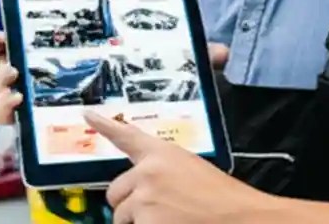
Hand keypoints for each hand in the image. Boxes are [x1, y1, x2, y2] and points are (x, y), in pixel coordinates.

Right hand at [0, 37, 230, 127]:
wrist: (140, 162)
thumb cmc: (143, 101)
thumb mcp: (163, 77)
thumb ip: (187, 62)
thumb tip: (217, 51)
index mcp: (72, 53)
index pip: (38, 33)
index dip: (17, 26)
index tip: (11, 23)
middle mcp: (47, 75)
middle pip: (8, 56)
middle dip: (1, 53)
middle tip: (12, 57)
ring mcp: (37, 102)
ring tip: (16, 86)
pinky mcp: (34, 130)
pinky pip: (5, 118)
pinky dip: (2, 108)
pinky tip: (17, 106)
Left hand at [86, 111, 275, 223]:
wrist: (241, 217)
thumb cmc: (222, 197)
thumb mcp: (191, 170)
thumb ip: (161, 171)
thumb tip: (140, 185)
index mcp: (161, 154)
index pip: (126, 135)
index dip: (103, 125)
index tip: (87, 115)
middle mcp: (147, 172)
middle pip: (115, 194)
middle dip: (129, 207)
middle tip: (159, 213)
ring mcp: (144, 199)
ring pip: (122, 218)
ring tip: (171, 221)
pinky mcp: (145, 223)